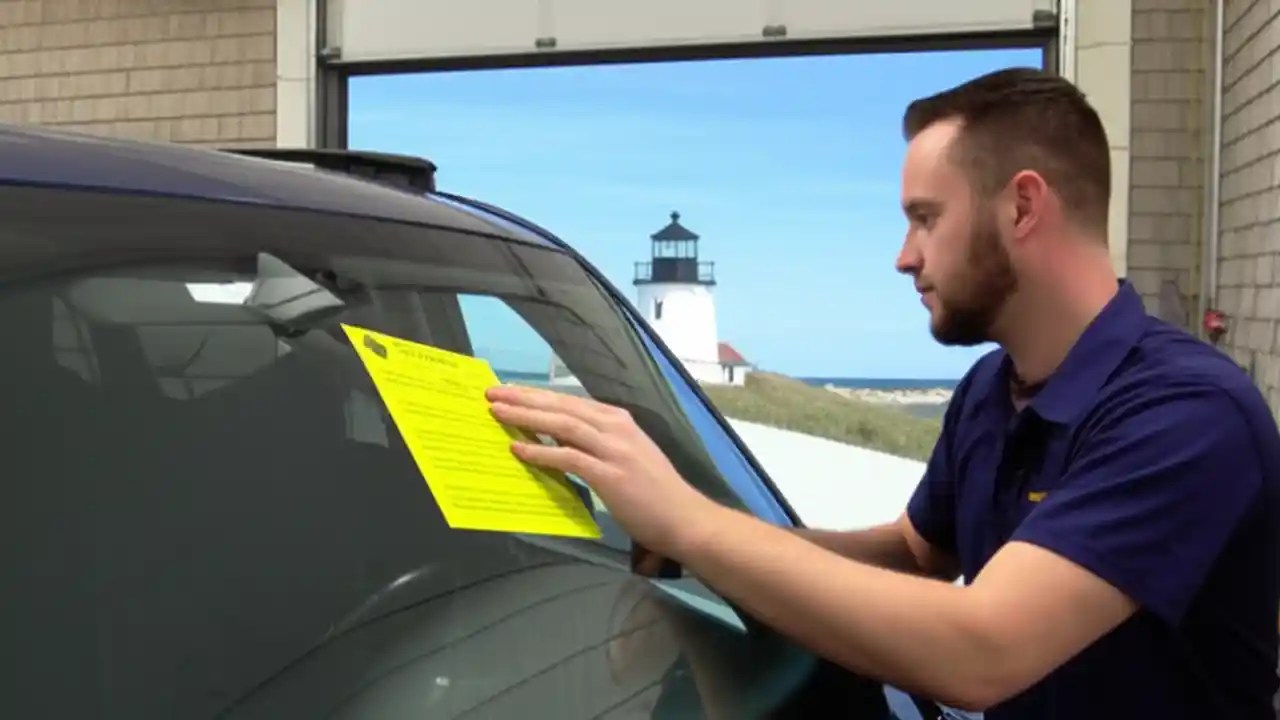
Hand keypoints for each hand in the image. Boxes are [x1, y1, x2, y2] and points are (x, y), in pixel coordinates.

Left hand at [486, 383, 718, 558]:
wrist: (683, 517)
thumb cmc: (655, 492)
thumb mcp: (628, 455)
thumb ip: (598, 444)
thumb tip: (561, 441)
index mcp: (619, 420)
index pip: (571, 401)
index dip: (538, 395)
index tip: (511, 391)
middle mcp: (616, 427)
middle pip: (562, 406)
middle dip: (525, 398)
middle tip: (493, 393)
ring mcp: (614, 449)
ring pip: (562, 424)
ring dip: (527, 416)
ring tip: (498, 412)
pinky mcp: (610, 474)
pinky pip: (568, 457)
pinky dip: (541, 452)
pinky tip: (518, 449)